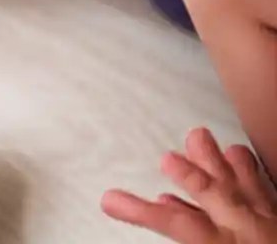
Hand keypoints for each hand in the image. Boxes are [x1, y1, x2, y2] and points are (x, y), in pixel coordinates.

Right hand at [102, 128, 276, 242]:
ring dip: (223, 162)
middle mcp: (247, 234)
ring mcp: (271, 226)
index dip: (141, 210)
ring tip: (202, 137)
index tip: (110, 199)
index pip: (176, 224)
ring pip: (246, 186)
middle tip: (168, 157)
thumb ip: (195, 241)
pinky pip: (272, 193)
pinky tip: (243, 158)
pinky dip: (255, 174)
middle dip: (190, 173)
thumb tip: (168, 214)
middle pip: (214, 193)